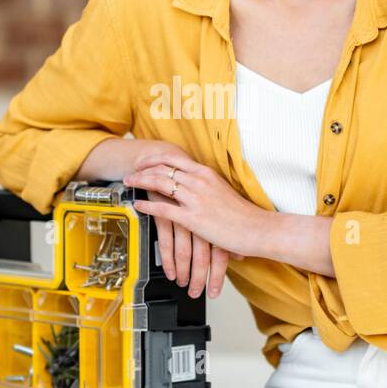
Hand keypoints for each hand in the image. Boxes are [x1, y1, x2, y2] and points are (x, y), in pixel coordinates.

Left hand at [124, 151, 271, 263]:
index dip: (153, 159)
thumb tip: (192, 186)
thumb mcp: (222, 191)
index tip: (142, 162)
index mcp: (205, 173)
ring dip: (140, 182)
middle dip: (142, 169)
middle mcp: (199, 181)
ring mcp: (195, 198)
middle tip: (130, 173)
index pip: (173, 158)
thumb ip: (206, 186)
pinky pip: (164, 209)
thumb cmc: (242, 214)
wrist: (257, 228)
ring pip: (160, 183)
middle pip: (162, 168)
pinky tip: (138, 206)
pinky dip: (148, 206)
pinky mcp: (193, 218)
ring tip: (129, 184)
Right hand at [141, 188, 239, 298]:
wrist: (171, 161)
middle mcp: (203, 218)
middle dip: (199, 278)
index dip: (218, 275)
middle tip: (195, 292)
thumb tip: (238, 257)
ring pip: (185, 252)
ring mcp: (185, 216)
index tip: (215, 291)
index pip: (220, 253)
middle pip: (203, 256)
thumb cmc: (195, 188)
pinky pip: (166, 242)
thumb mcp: (214, 212)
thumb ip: (222, 235)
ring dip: (182, 272)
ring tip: (181, 284)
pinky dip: (167, 260)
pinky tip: (168, 271)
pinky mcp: (167, 214)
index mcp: (216, 219)